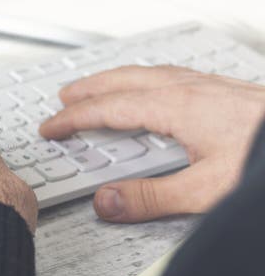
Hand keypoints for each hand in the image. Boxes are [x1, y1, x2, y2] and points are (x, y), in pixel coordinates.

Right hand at [40, 66, 264, 222]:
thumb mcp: (210, 190)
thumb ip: (153, 197)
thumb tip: (106, 201)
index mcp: (177, 107)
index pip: (109, 108)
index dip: (74, 118)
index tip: (51, 126)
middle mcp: (190, 88)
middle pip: (124, 79)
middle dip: (88, 88)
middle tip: (64, 98)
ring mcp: (209, 85)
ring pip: (147, 73)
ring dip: (114, 80)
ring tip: (99, 89)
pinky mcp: (225, 90)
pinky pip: (169, 75)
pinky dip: (143, 80)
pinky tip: (154, 92)